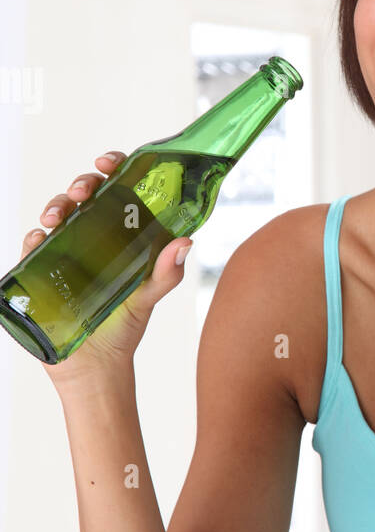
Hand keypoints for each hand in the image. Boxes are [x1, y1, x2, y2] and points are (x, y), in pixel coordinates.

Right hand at [21, 150, 192, 383]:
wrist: (96, 367)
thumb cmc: (124, 328)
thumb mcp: (148, 297)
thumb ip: (166, 273)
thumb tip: (185, 242)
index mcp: (119, 235)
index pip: (115, 191)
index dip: (112, 170)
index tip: (109, 163)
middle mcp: (91, 238)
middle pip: (82, 197)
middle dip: (81, 185)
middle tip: (84, 192)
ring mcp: (64, 254)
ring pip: (55, 216)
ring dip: (55, 207)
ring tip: (58, 217)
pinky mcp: (41, 273)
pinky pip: (32, 248)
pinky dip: (33, 238)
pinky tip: (40, 238)